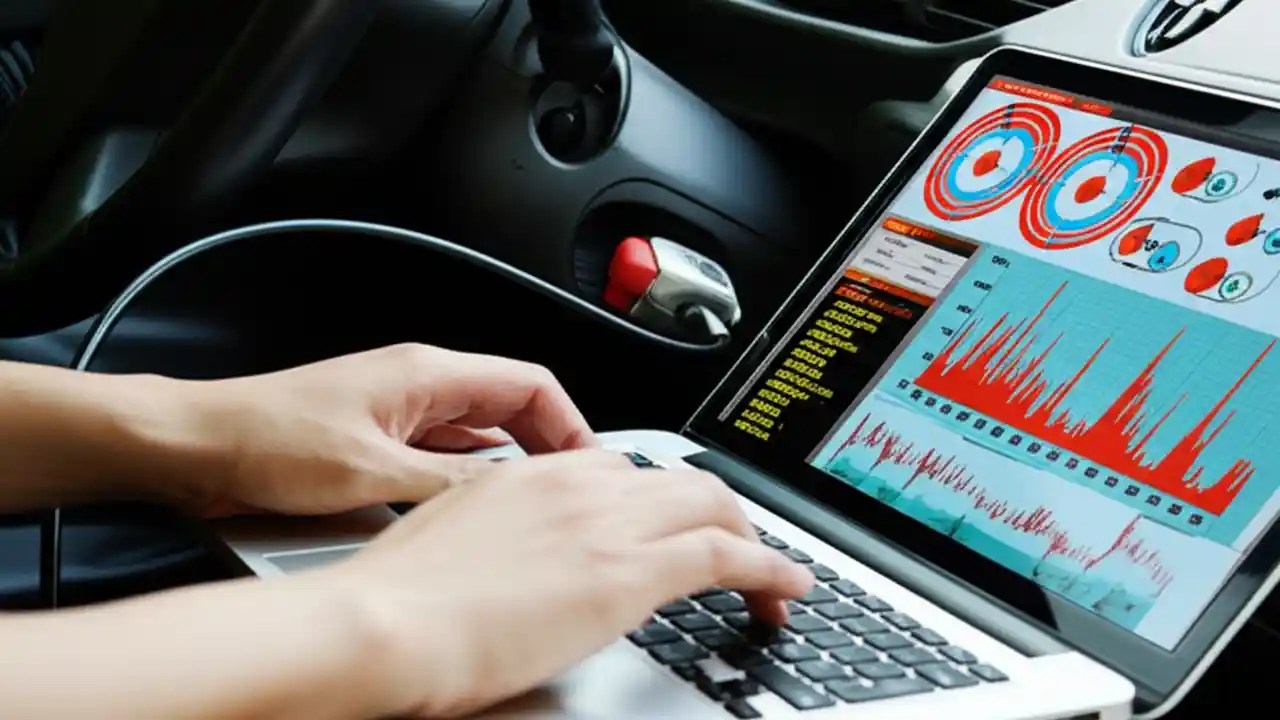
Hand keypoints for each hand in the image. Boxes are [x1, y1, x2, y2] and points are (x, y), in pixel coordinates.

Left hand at [176, 343, 594, 516]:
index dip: (568, 423)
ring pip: (478, 431)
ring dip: (506, 463)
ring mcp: (398, 410)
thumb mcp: (371, 473)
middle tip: (568, 489)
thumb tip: (502, 497)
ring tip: (528, 503)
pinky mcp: (377, 437)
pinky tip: (470, 507)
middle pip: (511, 405)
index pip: (529, 383)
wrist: (196, 445)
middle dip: (545, 444)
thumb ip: (446, 486)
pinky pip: (444, 452)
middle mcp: (418, 383)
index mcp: (427, 373)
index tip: (585, 464)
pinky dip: (467, 476)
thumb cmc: (266, 440)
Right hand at [321, 449, 815, 718]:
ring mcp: (606, 523)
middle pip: (676, 480)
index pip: (617, 471)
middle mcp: (576, 484)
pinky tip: (785, 589)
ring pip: (711, 505)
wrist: (381, 622)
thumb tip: (518, 563)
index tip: (669, 526)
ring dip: (750, 539)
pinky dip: (768, 570)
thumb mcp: (450, 545)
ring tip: (770, 576)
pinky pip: (726, 555)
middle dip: (717, 511)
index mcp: (528, 474)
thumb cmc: (394, 600)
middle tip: (733, 547)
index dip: (656, 502)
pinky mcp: (630, 571)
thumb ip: (497, 539)